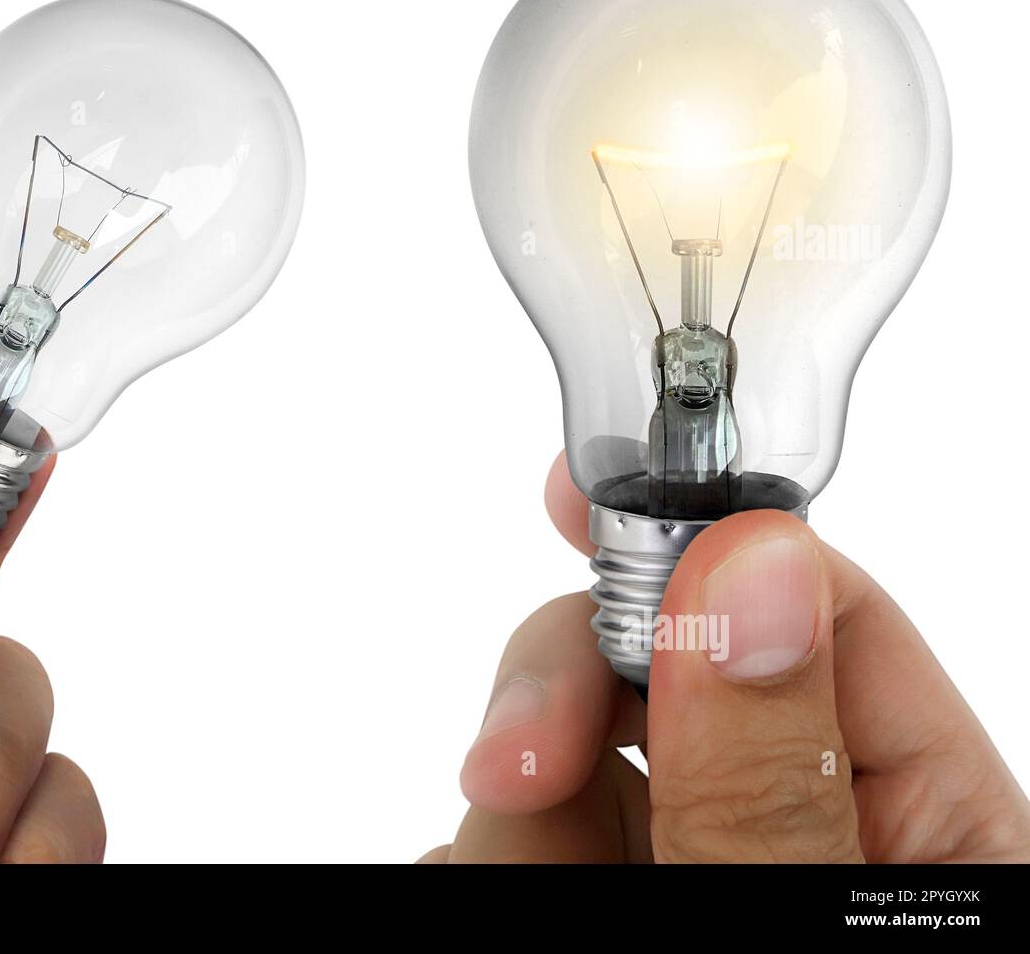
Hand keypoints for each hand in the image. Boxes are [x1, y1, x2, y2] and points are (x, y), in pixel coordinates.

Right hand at [421, 452, 1029, 862]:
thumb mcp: (820, 926)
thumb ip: (774, 781)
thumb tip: (751, 567)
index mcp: (917, 812)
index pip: (814, 603)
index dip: (694, 531)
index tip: (577, 493)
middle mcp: (785, 810)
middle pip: (650, 656)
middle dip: (560, 691)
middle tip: (513, 765)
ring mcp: (670, 847)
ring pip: (554, 744)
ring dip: (513, 812)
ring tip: (530, 879)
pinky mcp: (580, 870)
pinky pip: (498, 823)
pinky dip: (485, 848)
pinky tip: (502, 879)